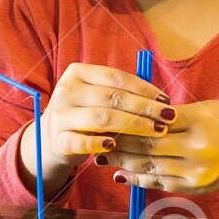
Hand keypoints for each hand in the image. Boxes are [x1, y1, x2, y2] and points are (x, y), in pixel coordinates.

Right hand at [20, 61, 174, 186]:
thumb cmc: (84, 114)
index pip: (116, 78)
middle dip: (144, 108)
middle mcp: (66, 91)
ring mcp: (60, 116)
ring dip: (133, 125)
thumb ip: (121, 93)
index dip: (144, 89)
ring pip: (101, 118)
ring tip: (156, 131)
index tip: (166, 100)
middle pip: (112, 98)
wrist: (50, 138)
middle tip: (168, 117)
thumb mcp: (96, 96)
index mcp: (78, 73)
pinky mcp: (58, 140)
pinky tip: (114, 146)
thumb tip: (161, 98)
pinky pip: (81, 142)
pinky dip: (98, 143)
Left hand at [103, 99, 218, 193]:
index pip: (154, 121)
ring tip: (101, 157)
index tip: (106, 116)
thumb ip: (170, 114)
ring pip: (150, 167)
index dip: (127, 120)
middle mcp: (200, 150)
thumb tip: (130, 113)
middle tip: (96, 137)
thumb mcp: (204, 109)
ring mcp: (198, 172)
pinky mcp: (195, 188)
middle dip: (119, 142)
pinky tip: (120, 173)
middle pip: (148, 145)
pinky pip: (159, 183)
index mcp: (200, 123)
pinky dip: (137, 178)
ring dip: (122, 163)